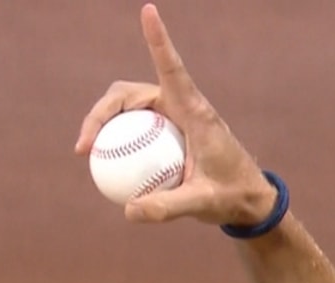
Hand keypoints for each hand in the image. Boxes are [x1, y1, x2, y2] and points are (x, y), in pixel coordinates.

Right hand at [75, 3, 276, 225]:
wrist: (250, 202)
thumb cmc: (232, 197)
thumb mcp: (202, 204)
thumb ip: (168, 207)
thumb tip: (129, 211)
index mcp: (196, 113)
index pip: (172, 69)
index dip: (159, 40)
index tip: (149, 10)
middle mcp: (182, 109)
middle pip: (129, 93)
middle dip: (101, 111)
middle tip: (84, 147)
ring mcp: (173, 120)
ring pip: (128, 109)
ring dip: (104, 124)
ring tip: (86, 152)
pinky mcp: (169, 133)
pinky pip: (135, 129)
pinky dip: (117, 140)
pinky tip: (104, 165)